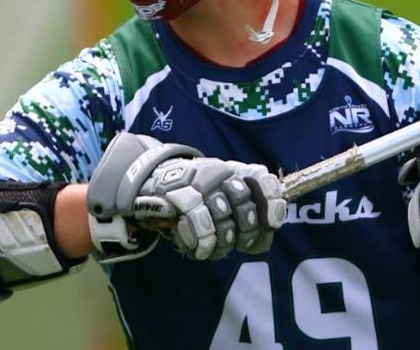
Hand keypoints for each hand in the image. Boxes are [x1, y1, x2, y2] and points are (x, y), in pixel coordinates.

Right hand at [86, 133, 285, 261]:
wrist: (147, 185)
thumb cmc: (190, 202)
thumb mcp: (220, 204)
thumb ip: (245, 218)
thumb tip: (264, 239)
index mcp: (232, 170)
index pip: (261, 179)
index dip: (271, 201)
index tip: (272, 223)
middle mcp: (219, 170)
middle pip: (245, 204)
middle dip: (245, 232)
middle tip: (237, 243)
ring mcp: (198, 180)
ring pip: (223, 216)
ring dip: (222, 241)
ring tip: (214, 247)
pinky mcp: (177, 193)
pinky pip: (200, 222)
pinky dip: (203, 242)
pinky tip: (200, 250)